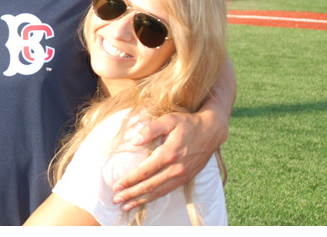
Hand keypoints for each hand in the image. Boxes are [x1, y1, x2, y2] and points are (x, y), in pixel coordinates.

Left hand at [111, 110, 225, 211]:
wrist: (211, 131)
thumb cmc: (187, 123)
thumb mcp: (168, 119)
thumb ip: (150, 129)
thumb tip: (134, 140)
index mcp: (169, 153)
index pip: (144, 171)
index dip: (129, 180)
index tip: (116, 186)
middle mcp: (175, 168)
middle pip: (149, 186)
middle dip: (131, 194)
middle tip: (115, 200)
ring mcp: (181, 175)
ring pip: (158, 192)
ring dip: (140, 200)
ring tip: (125, 206)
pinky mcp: (186, 178)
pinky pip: (167, 191)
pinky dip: (154, 198)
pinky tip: (144, 200)